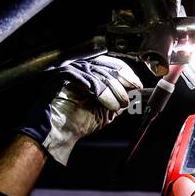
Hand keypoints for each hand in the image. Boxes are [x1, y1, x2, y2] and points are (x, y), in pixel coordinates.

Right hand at [18, 55, 142, 165]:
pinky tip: (108, 104)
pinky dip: (103, 94)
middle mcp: (83, 67)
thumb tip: (136, 95)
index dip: (128, 75)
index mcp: (92, 73)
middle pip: (110, 67)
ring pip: (102, 75)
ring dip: (115, 92)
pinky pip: (91, 81)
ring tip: (117, 106)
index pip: (114, 65)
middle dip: (124, 83)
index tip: (137, 86)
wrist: (56, 131)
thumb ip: (119, 101)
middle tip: (128, 98)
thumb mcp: (105, 111)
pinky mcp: (66, 75)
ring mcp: (74, 70)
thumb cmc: (76, 121)